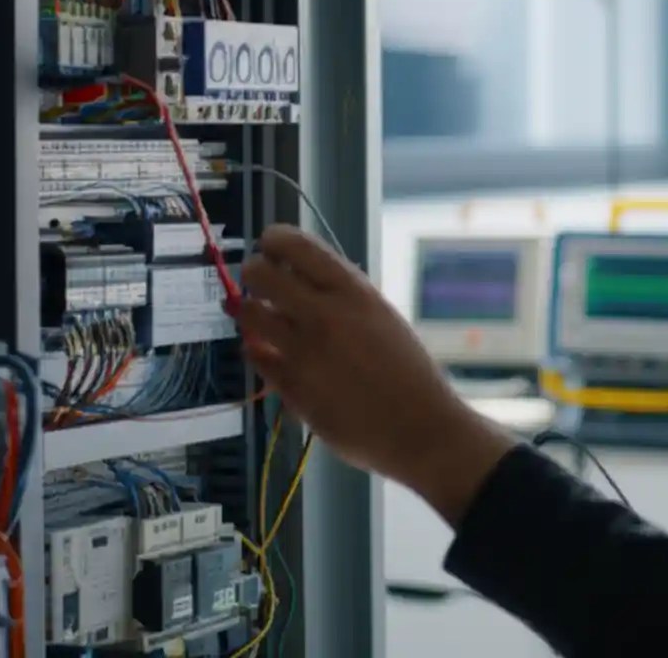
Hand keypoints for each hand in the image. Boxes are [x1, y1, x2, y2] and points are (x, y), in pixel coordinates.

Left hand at [236, 225, 515, 522]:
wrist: (419, 428)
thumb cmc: (409, 372)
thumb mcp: (382, 317)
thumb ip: (343, 297)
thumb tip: (301, 279)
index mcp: (353, 292)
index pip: (294, 244)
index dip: (273, 239)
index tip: (270, 246)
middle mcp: (323, 314)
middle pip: (259, 273)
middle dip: (253, 274)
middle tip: (261, 285)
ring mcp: (303, 351)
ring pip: (247, 313)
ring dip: (249, 311)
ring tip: (262, 319)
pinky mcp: (290, 387)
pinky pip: (255, 356)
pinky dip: (257, 351)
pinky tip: (269, 353)